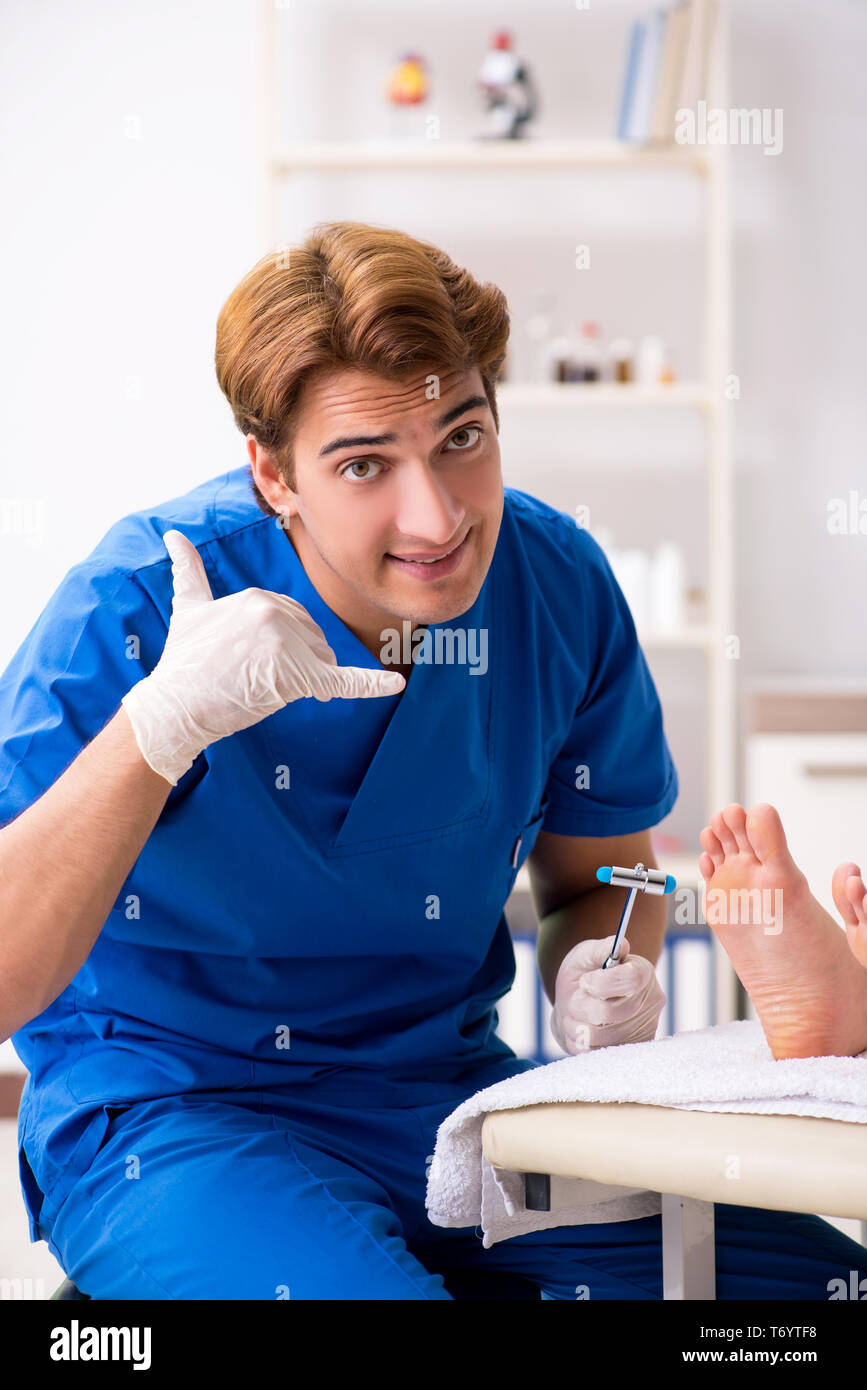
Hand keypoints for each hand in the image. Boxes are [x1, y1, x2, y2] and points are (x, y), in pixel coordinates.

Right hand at [121, 529, 404, 784]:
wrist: (175, 705)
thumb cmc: (183, 661)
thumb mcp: (187, 607)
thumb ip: (187, 569)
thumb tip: (172, 534)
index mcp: (258, 596)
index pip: (296, 619)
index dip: (284, 646)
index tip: (256, 663)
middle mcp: (274, 613)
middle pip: (313, 640)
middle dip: (297, 663)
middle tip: (258, 680)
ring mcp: (285, 644)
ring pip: (323, 662)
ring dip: (306, 680)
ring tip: (265, 689)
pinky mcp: (296, 677)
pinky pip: (343, 681)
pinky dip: (372, 684)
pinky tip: (395, 683)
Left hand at [550, 934, 665, 1052]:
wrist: (580, 1002)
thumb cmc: (585, 973)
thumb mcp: (586, 953)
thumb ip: (599, 948)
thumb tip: (621, 944)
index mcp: (643, 973)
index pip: (630, 981)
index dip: (600, 983)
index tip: (585, 981)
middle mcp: (650, 1003)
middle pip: (609, 1012)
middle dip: (580, 1004)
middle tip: (576, 997)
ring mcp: (642, 1030)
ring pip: (598, 1035)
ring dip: (576, 1023)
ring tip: (577, 1013)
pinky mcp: (629, 1051)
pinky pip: (594, 1051)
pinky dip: (580, 1040)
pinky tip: (583, 1028)